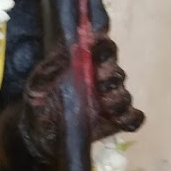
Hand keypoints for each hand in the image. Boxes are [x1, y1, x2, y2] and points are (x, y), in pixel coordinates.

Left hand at [19, 35, 143, 167]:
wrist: (41, 131)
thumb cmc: (41, 99)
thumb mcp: (37, 83)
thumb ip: (49, 69)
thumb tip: (64, 54)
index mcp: (86, 58)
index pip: (101, 42)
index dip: (102, 39)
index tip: (95, 42)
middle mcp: (103, 74)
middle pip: (115, 68)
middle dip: (109, 71)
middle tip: (99, 78)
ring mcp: (111, 97)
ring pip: (124, 93)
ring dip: (117, 98)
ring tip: (104, 104)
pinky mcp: (116, 120)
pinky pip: (133, 117)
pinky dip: (130, 118)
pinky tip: (118, 120)